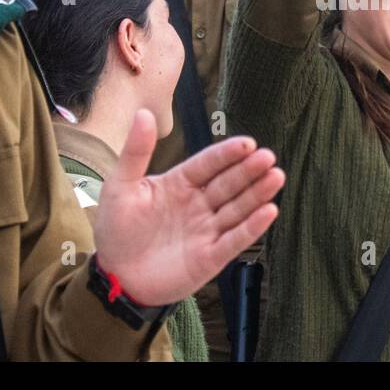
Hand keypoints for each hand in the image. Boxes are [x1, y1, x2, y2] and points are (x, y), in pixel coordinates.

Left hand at [93, 110, 283, 305]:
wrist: (114, 276)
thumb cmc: (116, 229)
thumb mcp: (121, 185)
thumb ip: (136, 151)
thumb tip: (143, 113)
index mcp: (180, 184)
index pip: (208, 164)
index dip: (227, 154)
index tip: (247, 143)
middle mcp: (198, 205)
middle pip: (229, 184)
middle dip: (249, 170)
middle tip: (267, 157)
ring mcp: (206, 230)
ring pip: (238, 208)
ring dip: (257, 193)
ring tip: (276, 177)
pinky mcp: (211, 257)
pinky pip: (235, 240)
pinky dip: (252, 227)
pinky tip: (269, 211)